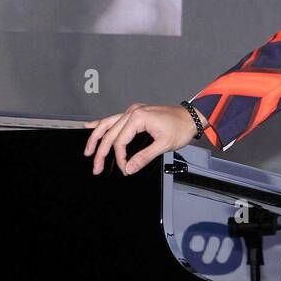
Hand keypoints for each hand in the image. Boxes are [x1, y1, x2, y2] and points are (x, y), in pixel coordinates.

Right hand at [82, 103, 204, 175]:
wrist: (192, 117)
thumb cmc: (181, 128)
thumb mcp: (165, 144)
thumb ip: (145, 157)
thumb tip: (129, 168)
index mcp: (138, 117)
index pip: (120, 141)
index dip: (120, 158)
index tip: (125, 169)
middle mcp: (133, 112)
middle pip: (110, 133)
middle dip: (101, 152)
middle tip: (96, 168)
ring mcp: (134, 111)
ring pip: (108, 124)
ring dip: (96, 138)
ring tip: (88, 152)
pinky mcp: (136, 113)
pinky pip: (114, 119)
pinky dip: (102, 124)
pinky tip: (90, 127)